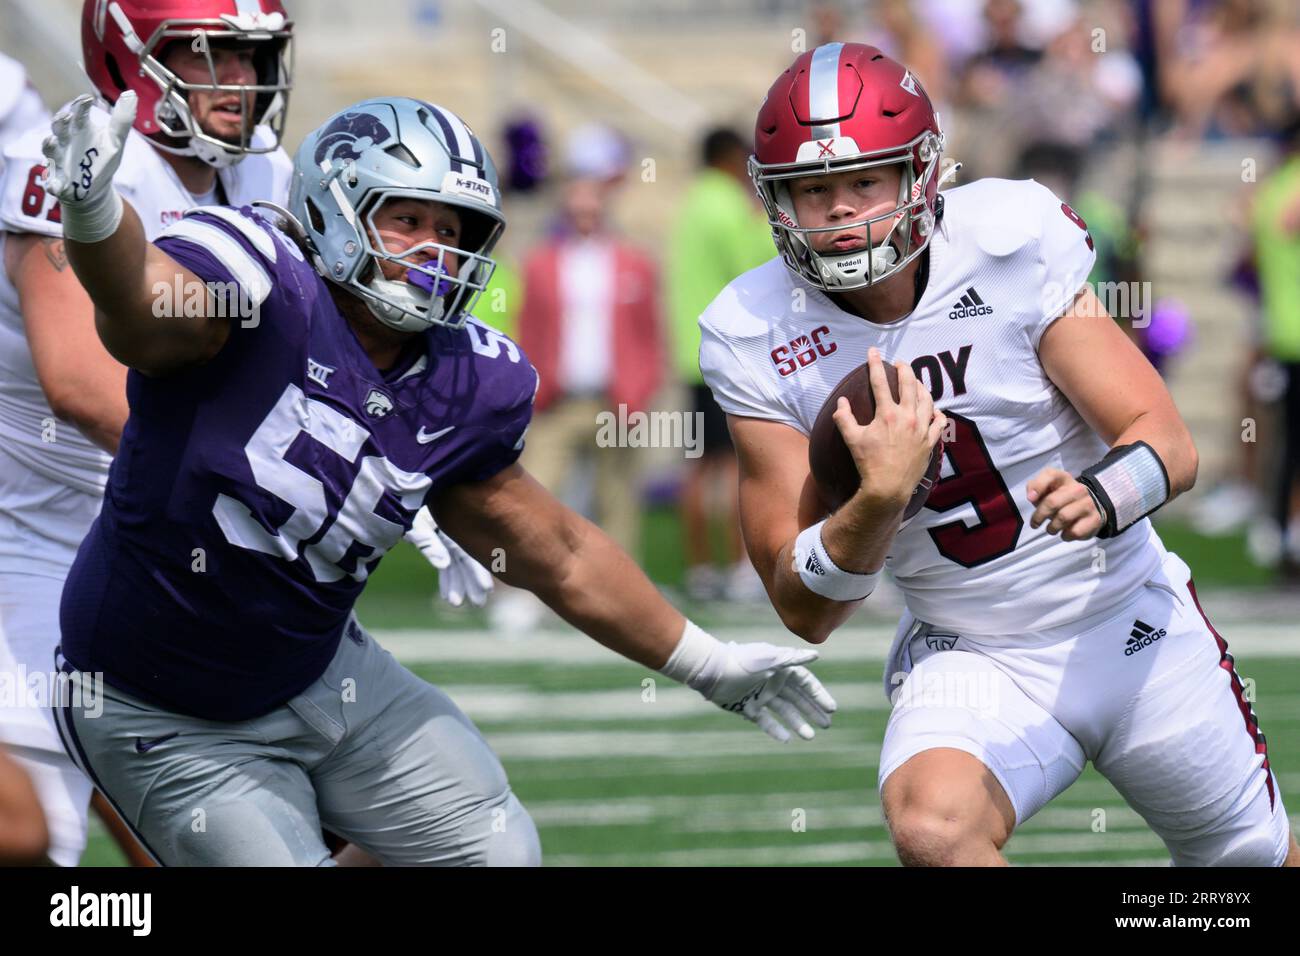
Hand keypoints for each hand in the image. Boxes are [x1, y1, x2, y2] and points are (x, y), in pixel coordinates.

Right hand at [41, 92, 133, 207]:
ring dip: (49, 144)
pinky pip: (52, 182)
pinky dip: (52, 184)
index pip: (79, 113)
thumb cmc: (102, 159)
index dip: (81, 105)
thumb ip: (122, 119)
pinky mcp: (58, 180)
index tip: (88, 99)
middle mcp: (66, 140)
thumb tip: (131, 93)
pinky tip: (55, 186)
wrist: (95, 189)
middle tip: (66, 116)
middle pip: (59, 127)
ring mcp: (59, 159)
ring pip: (50, 149)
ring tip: (51, 140)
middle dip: (60, 121)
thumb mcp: (115, 140)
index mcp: (81, 129)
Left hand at [406, 508, 493, 607]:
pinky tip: (448, 595)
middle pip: (465, 560)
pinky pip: (444, 563)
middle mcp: (453, 530)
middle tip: (479, 603)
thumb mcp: (414, 522)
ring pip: (455, 564)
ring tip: (458, 604)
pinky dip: (446, 578)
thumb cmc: (404, 503)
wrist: (395, 491)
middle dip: (471, 582)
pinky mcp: (436, 542)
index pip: (469, 551)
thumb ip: (428, 543)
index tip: (486, 589)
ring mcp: (445, 536)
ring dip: (457, 583)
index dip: (477, 570)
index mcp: (454, 522)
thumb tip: (444, 565)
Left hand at [691, 640, 837, 742]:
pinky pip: (766, 722)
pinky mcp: (748, 708)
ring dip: (798, 723)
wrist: (713, 670)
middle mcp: (773, 682)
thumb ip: (792, 658)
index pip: (806, 684)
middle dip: (813, 710)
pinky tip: (787, 739)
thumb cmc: (743, 660)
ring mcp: (762, 696)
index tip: (831, 709)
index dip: (819, 695)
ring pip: (785, 712)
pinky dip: (776, 730)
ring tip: (810, 736)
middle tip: (827, 724)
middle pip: (798, 699)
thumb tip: (816, 655)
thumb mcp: (770, 658)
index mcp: (781, 669)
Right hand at [833, 346, 945, 509]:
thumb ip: (844, 418)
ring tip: (916, 383)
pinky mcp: (930, 442)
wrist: (887, 488)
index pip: (880, 382)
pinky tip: (934, 410)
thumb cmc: (868, 463)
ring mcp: (921, 429)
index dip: (875, 364)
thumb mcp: (851, 439)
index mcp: (887, 414)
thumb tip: (841, 402)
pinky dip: (937, 413)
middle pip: (909, 385)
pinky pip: (939, 423)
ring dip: (921, 387)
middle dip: (904, 369)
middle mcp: (907, 417)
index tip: (873, 352)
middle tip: (900, 363)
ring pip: (927, 400)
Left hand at [1027, 467, 1103, 540]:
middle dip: (1039, 516)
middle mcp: (1078, 489)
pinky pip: (1074, 531)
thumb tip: (1031, 496)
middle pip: (1053, 502)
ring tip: (1051, 528)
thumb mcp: (1047, 490)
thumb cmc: (1060, 499)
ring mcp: (1088, 503)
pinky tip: (1065, 532)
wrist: (1089, 508)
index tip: (1030, 499)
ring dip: (1052, 528)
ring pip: (1063, 518)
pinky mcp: (1095, 519)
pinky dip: (1065, 535)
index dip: (1038, 486)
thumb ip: (1035, 488)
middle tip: (1035, 524)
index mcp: (1063, 478)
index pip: (1050, 475)